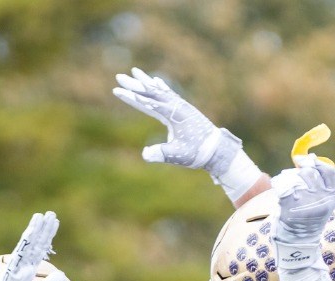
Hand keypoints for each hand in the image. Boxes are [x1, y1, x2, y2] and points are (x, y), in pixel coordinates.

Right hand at [0, 211, 66, 280]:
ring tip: (42, 216)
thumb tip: (62, 274)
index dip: (46, 237)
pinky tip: (31, 232)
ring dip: (35, 232)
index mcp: (25, 273)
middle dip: (43, 230)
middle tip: (51, 213)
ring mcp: (13, 272)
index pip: (38, 251)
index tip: (54, 222)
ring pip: (26, 248)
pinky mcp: (9, 278)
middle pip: (34, 246)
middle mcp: (19, 269)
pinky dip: (25, 245)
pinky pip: (18, 259)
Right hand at [112, 68, 244, 178]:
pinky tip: (156, 81)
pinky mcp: (184, 109)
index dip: (131, 97)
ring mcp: (181, 106)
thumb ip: (161, 153)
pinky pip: (169, 94)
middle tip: (119, 76)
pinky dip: (160, 87)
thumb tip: (145, 154)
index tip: (117, 91)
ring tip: (135, 71)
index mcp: (173, 114)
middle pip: (151, 92)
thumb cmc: (198, 153)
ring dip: (146, 82)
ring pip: (160, 90)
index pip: (148, 103)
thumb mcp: (177, 155)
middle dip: (134, 85)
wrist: (217, 150)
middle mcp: (176, 106)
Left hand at [271, 158, 334, 262]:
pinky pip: (282, 186)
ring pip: (295, 178)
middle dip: (300, 169)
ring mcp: (306, 203)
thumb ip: (318, 186)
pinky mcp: (290, 207)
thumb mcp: (320, 205)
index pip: (329, 172)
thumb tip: (309, 159)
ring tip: (285, 180)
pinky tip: (278, 187)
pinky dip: (278, 184)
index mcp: (331, 198)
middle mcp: (321, 200)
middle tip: (294, 169)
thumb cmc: (306, 222)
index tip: (309, 159)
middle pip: (310, 172)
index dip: (318, 163)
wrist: (298, 245)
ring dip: (288, 176)